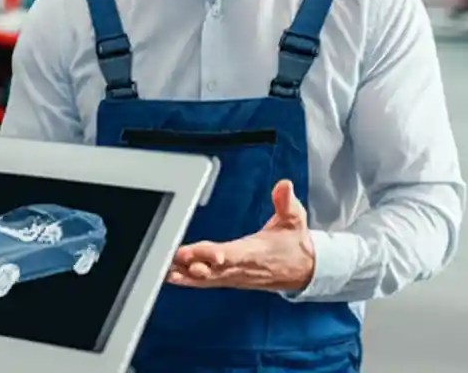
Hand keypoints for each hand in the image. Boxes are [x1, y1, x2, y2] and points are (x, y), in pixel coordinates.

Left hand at [168, 180, 315, 291]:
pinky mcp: (227, 279)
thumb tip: (284, 185)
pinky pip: (205, 282)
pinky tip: (171, 275)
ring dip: (185, 275)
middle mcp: (241, 267)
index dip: (217, 254)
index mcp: (255, 253)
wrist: (302, 271)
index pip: (233, 254)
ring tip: (165, 270)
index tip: (206, 253)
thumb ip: (286, 202)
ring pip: (206, 278)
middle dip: (194, 263)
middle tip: (174, 258)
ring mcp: (233, 276)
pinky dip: (188, 280)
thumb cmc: (293, 244)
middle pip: (214, 268)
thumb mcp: (295, 220)